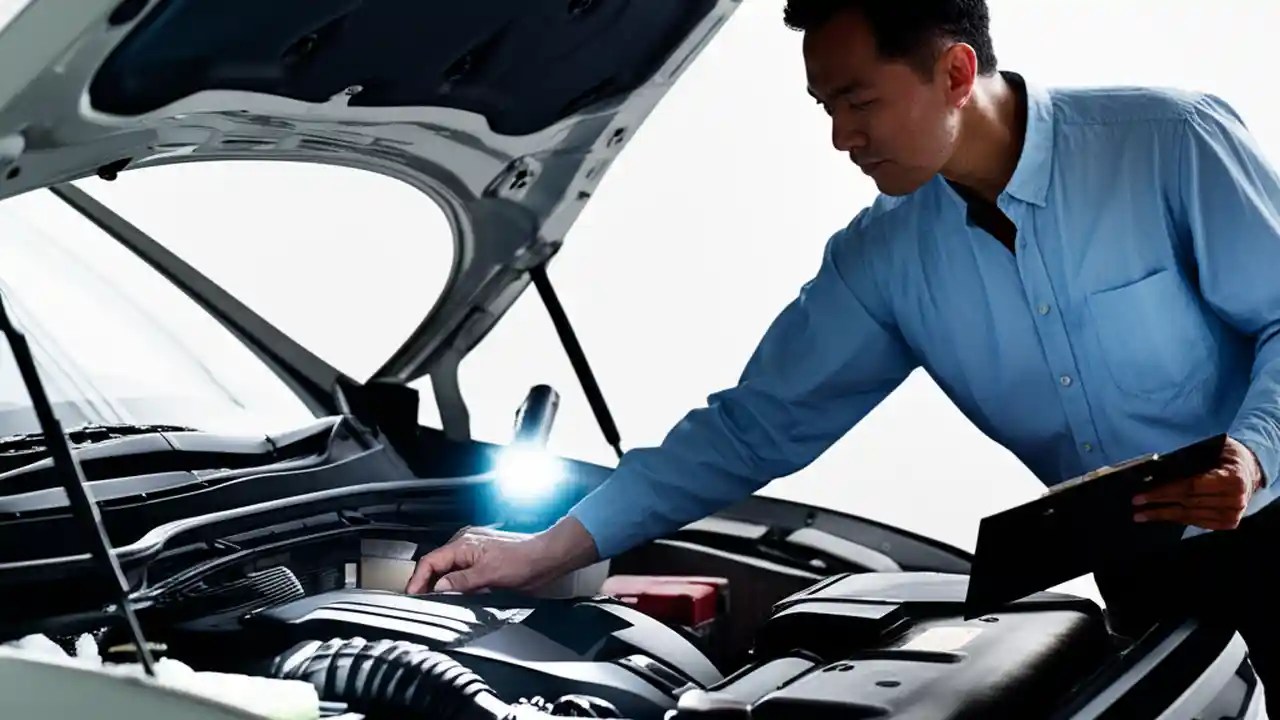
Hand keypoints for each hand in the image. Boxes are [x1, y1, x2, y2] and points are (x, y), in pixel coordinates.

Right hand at [404, 516, 598, 593]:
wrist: (546, 560)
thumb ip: (462, 582)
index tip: (412, 595)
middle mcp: (466, 550)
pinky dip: (454, 590)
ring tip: (435, 604)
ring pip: (448, 575)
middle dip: (427, 585)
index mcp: (463, 545)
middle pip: (437, 568)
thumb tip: (440, 588)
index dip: (419, 579)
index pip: (431, 561)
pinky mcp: (482, 569)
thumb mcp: (489, 573)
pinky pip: (461, 579)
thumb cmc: (524, 559)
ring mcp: (474, 559)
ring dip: (441, 589)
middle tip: (420, 603)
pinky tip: (455, 600)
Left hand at [1132, 436, 1263, 529]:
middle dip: (1158, 503)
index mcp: (1233, 478)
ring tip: (1141, 515)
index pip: (1191, 487)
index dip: (1164, 491)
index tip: (1142, 494)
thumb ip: (1189, 458)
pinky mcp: (1227, 523)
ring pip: (1189, 516)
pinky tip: (1160, 517)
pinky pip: (1196, 522)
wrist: (1250, 470)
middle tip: (1136, 503)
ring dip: (1163, 515)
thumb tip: (1156, 468)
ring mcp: (1232, 515)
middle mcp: (1235, 500)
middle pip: (1187, 503)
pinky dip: (1177, 519)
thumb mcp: (1211, 448)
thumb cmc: (1226, 455)